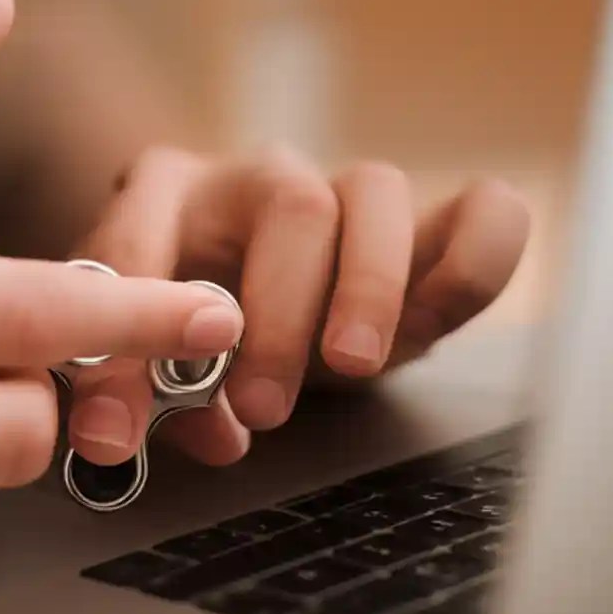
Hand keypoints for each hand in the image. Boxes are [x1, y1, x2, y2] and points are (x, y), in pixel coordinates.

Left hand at [67, 146, 528, 466]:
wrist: (265, 301)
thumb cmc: (200, 332)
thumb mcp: (161, 366)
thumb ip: (171, 402)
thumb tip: (217, 438)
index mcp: (168, 193)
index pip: (139, 237)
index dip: (135, 333)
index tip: (130, 423)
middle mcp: (260, 174)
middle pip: (288, 205)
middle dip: (279, 315)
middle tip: (262, 407)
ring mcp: (347, 188)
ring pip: (377, 190)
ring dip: (369, 287)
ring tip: (353, 365)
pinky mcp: (427, 222)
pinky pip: (482, 210)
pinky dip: (475, 260)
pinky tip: (435, 322)